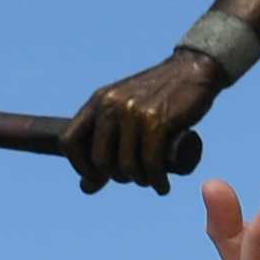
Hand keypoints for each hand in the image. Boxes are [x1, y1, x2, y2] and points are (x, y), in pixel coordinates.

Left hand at [60, 51, 224, 194]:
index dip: (80, 166)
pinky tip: (162, 185)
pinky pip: (150, 162)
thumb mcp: (123, 113)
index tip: (99, 177)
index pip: (68, 142)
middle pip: (100, 160)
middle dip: (117, 176)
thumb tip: (85, 188)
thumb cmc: (157, 98)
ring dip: (140, 180)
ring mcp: (133, 112)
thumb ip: (104, 145)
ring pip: (126, 165)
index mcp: (98, 102)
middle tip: (136, 177)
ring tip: (151, 180)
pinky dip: (156, 180)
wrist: (191, 71)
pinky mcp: (157, 120)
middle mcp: (111, 105)